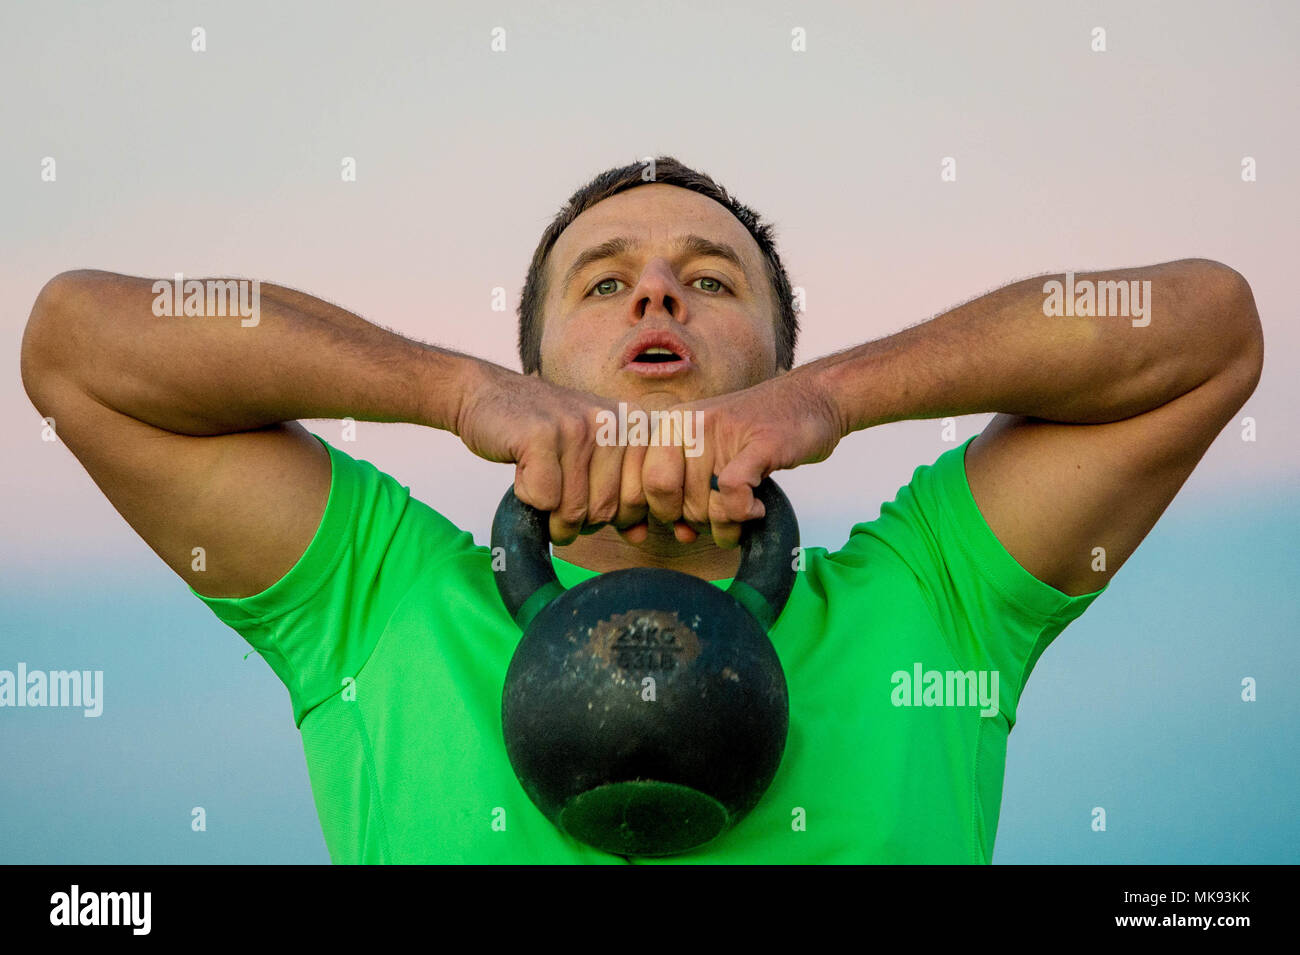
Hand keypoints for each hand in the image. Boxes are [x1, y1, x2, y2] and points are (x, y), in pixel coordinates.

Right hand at [455, 360, 648, 544]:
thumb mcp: (593, 457)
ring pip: (574, 510)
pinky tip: (524, 469)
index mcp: (635, 424)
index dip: (610, 514)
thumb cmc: (545, 431)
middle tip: (557, 492)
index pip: (638, 499)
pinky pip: (544, 500)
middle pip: (605, 510)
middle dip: (576, 518)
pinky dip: (528, 497)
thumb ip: (621, 494)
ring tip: (540, 479)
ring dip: (549, 512)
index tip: (586, 494)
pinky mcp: (541, 435)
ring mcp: (577, 426)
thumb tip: (639, 536)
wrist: (487, 394)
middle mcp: (613, 421)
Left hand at [633, 368, 845, 547]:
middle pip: (667, 501)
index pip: (638, 485)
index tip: (680, 525)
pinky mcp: (759, 444)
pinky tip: (756, 508)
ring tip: (744, 506)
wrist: (810, 399)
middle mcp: (688, 423)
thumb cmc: (756, 433)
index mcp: (670, 425)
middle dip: (693, 518)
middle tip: (720, 509)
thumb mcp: (706, 450)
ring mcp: (722, 432)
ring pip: (702, 505)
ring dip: (727, 521)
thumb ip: (683, 488)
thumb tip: (679, 533)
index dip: (655, 515)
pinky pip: (733, 494)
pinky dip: (743, 512)